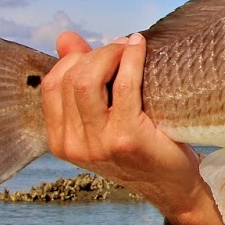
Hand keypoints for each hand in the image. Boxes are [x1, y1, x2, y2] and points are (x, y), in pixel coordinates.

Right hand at [41, 31, 224, 224]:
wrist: (172, 186)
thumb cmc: (141, 149)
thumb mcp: (103, 119)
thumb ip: (80, 80)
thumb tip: (65, 38)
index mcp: (61, 142)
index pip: (52, 85)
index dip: (74, 60)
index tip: (99, 53)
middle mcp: (75, 145)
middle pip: (70, 79)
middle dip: (95, 54)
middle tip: (119, 48)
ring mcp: (99, 144)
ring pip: (88, 80)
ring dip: (110, 54)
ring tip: (128, 48)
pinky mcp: (127, 138)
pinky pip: (123, 86)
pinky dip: (131, 59)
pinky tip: (140, 48)